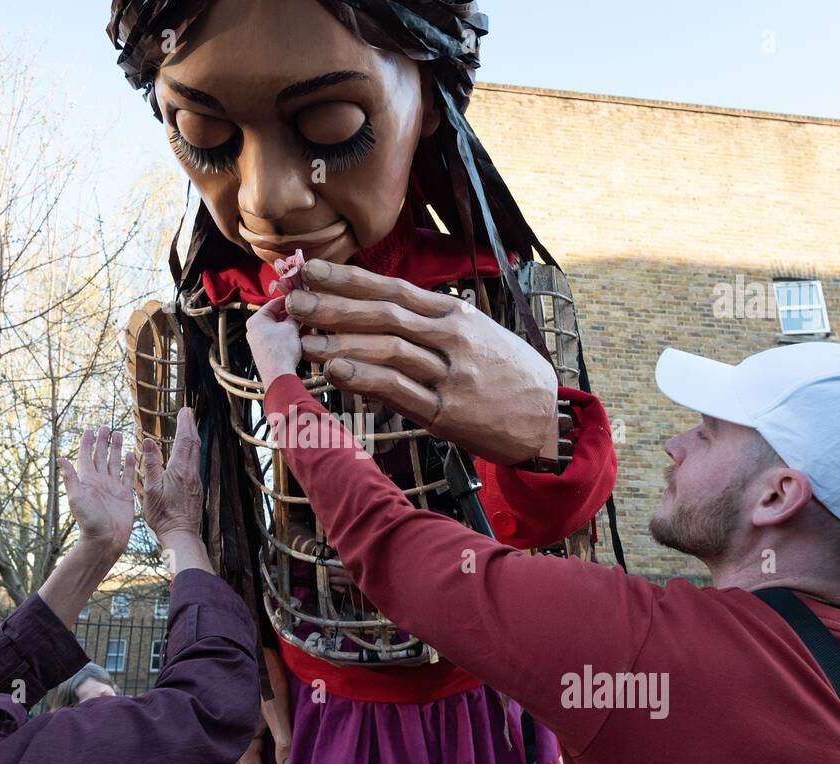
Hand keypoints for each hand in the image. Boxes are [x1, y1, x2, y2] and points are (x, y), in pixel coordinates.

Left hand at [58, 425, 136, 557]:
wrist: (105, 539)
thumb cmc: (89, 521)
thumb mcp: (77, 498)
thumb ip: (71, 478)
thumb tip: (61, 458)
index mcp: (87, 480)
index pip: (86, 456)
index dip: (87, 442)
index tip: (89, 429)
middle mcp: (99, 481)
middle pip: (101, 455)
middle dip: (103, 441)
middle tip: (105, 427)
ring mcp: (113, 487)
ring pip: (115, 462)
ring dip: (116, 448)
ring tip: (119, 434)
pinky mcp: (125, 494)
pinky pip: (128, 475)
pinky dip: (130, 464)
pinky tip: (131, 454)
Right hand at [140, 407, 203, 544]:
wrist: (181, 535)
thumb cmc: (163, 516)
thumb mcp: (151, 490)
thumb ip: (150, 465)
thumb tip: (147, 441)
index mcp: (180, 470)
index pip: (184, 441)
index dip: (184, 424)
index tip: (184, 410)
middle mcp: (191, 473)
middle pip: (194, 443)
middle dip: (191, 426)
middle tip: (188, 412)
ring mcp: (196, 480)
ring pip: (197, 453)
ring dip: (193, 437)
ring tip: (190, 426)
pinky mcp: (196, 488)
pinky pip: (196, 462)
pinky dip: (193, 450)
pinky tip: (189, 452)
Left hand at [245, 296, 302, 390]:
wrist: (279, 376)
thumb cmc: (280, 352)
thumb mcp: (291, 328)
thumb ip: (294, 315)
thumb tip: (298, 307)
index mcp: (256, 320)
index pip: (273, 303)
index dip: (288, 299)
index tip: (299, 296)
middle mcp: (255, 330)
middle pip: (277, 316)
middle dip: (293, 314)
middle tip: (306, 311)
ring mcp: (260, 342)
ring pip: (280, 328)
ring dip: (294, 326)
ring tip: (308, 323)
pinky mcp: (267, 352)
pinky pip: (280, 338)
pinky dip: (291, 335)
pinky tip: (304, 334)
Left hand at [287, 259, 559, 464]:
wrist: (545, 417)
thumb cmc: (503, 373)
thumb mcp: (474, 334)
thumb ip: (429, 324)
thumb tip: (379, 315)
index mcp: (454, 314)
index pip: (394, 289)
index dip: (350, 278)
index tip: (312, 270)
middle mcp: (451, 337)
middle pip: (384, 313)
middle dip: (335, 305)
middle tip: (294, 300)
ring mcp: (449, 374)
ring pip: (388, 348)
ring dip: (341, 342)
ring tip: (304, 341)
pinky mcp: (446, 411)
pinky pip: (398, 390)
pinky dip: (364, 379)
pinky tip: (335, 372)